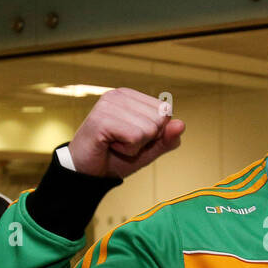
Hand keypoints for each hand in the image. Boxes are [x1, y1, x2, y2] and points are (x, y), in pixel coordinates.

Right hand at [67, 88, 184, 177]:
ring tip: (114, 144)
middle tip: (122, 142)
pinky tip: (109, 145)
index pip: (166, 111)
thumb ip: (167, 138)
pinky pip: (135, 137)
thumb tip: (181, 124)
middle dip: (146, 140)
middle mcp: (118, 95)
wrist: (87, 173)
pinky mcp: (101, 120)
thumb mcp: (148, 149)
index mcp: (130, 96)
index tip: (132, 138)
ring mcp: (108, 105)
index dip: (155, 133)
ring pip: (149, 129)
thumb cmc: (115, 157)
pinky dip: (127, 149)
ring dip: (135, 146)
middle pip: (159, 120)